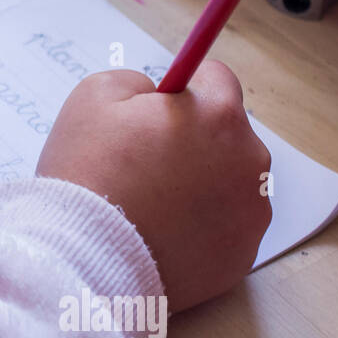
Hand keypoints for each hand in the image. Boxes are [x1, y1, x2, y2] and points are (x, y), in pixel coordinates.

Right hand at [36, 62, 271, 311]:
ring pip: (229, 183)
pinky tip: (161, 235)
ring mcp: (251, 214)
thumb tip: (155, 96)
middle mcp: (249, 161)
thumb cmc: (88, 173)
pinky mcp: (242, 256)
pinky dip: (199, 228)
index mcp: (218, 115)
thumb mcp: (95, 96)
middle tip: (144, 163)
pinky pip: (224, 229)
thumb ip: (135, 82)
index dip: (180, 92)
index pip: (216, 79)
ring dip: (200, 185)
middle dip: (192, 141)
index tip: (155, 111)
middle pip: (226, 134)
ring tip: (149, 205)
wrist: (86, 258)